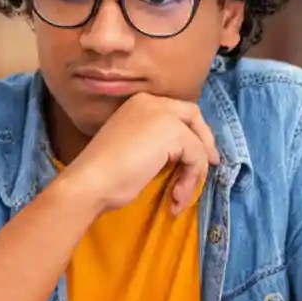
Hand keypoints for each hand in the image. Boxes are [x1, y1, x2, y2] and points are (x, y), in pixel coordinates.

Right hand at [58, 93, 219, 215]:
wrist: (91, 182)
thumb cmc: (105, 172)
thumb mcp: (134, 149)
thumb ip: (157, 142)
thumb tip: (186, 153)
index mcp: (139, 103)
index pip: (177, 111)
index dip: (192, 132)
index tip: (199, 154)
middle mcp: (151, 102)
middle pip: (193, 115)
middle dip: (204, 142)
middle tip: (210, 165)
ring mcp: (163, 115)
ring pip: (196, 142)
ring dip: (193, 173)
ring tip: (178, 197)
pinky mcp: (172, 132)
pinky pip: (196, 156)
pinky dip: (190, 179)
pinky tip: (175, 196)